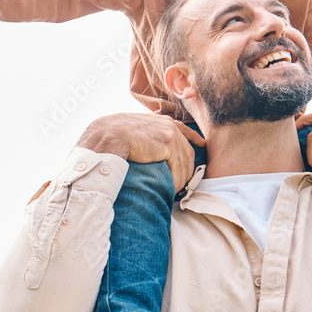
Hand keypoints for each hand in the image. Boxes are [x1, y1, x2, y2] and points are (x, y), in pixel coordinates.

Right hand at [76, 113, 204, 188]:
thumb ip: (145, 136)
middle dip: (188, 168)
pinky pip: (179, 167)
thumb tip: (145, 148)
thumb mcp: (133, 131)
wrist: (109, 135)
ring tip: (176, 190)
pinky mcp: (169, 144)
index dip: (194, 137)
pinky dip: (176, 180)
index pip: (184, 129)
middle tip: (185, 182)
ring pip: (184, 162)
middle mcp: (169, 125)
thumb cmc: (114, 136)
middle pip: (187, 150)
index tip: (201, 143)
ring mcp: (170, 133)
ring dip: (181, 179)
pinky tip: (172, 188)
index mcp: (161, 121)